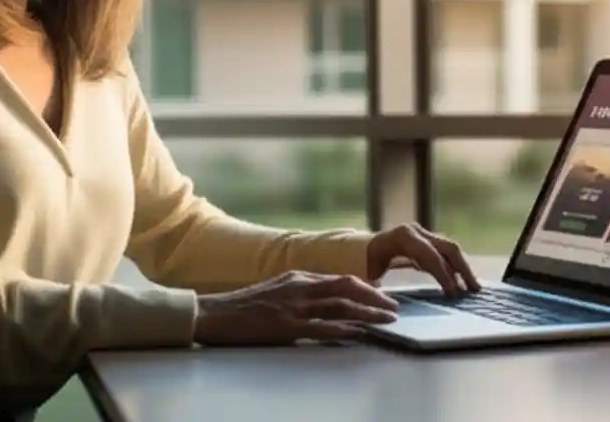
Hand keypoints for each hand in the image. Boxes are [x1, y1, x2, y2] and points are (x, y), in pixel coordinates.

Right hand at [193, 271, 398, 345]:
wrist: (215, 313)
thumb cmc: (245, 305)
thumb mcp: (278, 289)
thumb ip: (303, 291)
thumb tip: (329, 299)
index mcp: (300, 277)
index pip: (342, 279)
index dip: (366, 288)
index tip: (383, 297)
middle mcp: (301, 287)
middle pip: (347, 288)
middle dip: (374, 298)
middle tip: (394, 307)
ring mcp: (294, 306)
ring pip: (340, 306)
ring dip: (367, 313)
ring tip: (386, 320)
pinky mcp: (285, 326)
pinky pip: (320, 327)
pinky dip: (342, 330)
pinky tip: (357, 333)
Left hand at [367, 222, 480, 296]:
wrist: (361, 249)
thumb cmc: (364, 264)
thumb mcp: (371, 275)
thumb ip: (383, 288)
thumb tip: (394, 308)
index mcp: (403, 237)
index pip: (431, 256)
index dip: (444, 274)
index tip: (454, 293)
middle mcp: (417, 232)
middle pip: (448, 247)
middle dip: (462, 268)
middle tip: (474, 289)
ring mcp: (423, 234)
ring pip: (450, 249)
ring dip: (463, 268)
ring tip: (473, 287)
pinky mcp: (427, 241)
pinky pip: (445, 252)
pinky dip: (455, 266)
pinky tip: (461, 281)